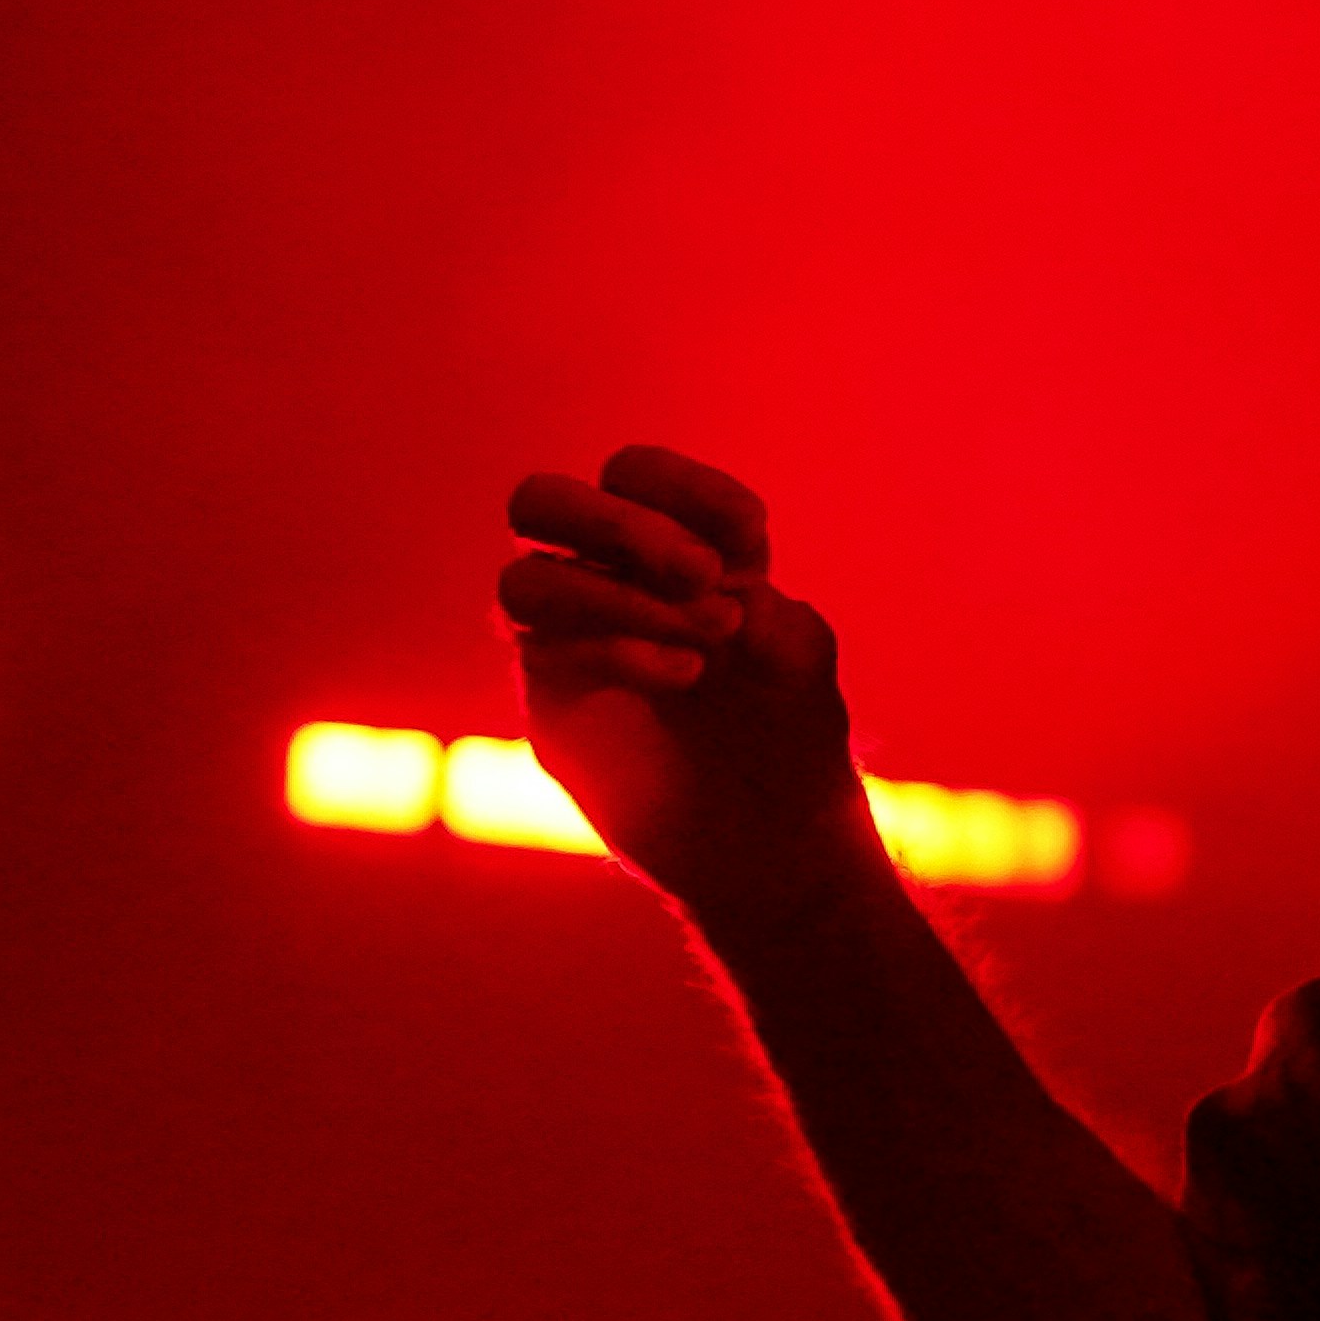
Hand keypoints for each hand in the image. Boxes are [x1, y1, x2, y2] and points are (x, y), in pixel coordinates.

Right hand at [498, 446, 885, 938]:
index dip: (685, 487)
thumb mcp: (792, 650)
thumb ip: (744, 597)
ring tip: (705, 638)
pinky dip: (619, 650)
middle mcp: (600, 588)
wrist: (778, 846)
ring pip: (524, 580)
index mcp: (666, 552)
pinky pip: (542, 655)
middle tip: (700, 573)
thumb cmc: (794, 736)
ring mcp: (567, 646)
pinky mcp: (552, 711)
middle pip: (540, 502)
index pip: (633, 475)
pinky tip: (688, 675)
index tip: (754, 537)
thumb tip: (691, 589)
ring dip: (617, 596)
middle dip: (619, 524)